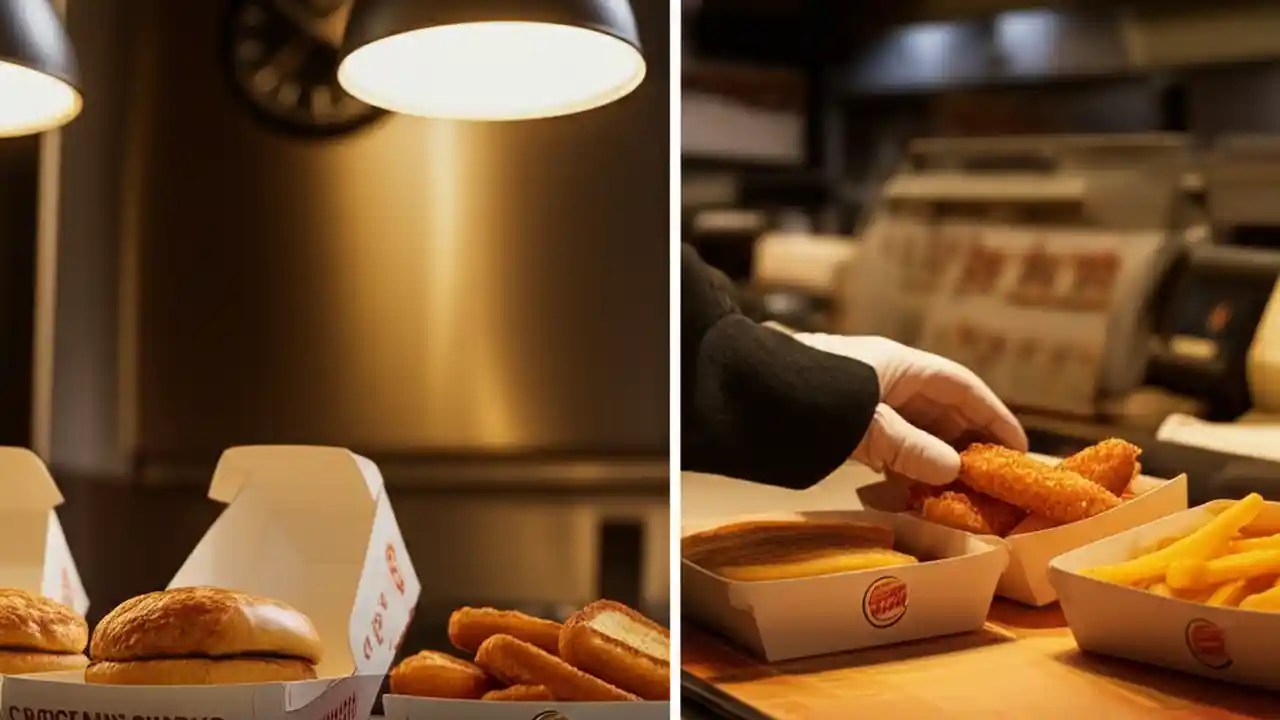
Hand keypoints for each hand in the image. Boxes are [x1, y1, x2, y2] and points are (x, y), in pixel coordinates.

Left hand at [795, 334, 1026, 485]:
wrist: (744, 393)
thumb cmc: (812, 398)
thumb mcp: (868, 425)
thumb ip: (910, 448)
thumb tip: (953, 469)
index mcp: (900, 365)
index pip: (961, 386)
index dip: (993, 415)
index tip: (1018, 448)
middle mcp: (887, 377)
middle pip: (940, 409)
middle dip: (967, 442)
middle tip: (991, 481)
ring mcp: (864, 399)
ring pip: (914, 429)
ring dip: (935, 458)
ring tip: (958, 494)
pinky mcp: (842, 421)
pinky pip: (886, 444)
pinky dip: (902, 466)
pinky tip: (910, 493)